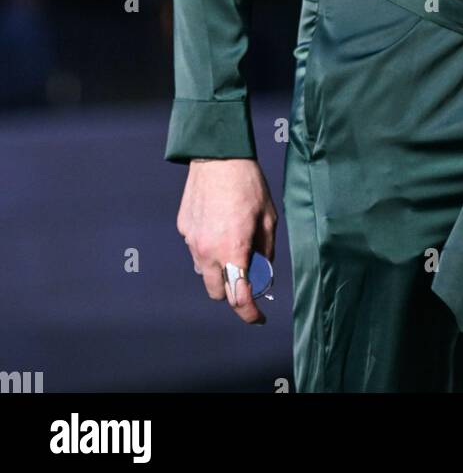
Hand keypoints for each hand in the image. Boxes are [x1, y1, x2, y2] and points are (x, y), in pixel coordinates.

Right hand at [176, 158, 277, 323]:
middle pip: (217, 292)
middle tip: (248, 272)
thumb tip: (263, 272)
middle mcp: (208, 251)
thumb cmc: (248, 184)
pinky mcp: (183, 227)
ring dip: (218, 267)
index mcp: (233, 250)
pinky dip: (208, 246)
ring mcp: (192, 240)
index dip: (250, 314)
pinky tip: (219, 223)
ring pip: (203, 271)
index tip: (258, 317)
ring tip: (233, 240)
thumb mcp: (268, 218)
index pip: (238, 298)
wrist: (218, 155)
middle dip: (233, 290)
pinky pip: (196, 248)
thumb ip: (266, 251)